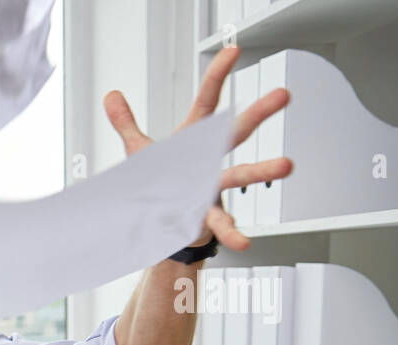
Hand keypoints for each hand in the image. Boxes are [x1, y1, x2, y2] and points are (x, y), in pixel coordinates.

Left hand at [103, 45, 292, 251]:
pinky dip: (231, 232)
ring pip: (238, 175)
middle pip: (234, 132)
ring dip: (260, 170)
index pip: (207, 101)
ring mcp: (210, 187)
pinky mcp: (205, 215)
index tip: (233, 51)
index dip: (217, 75)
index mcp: (193, 140)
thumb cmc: (156, 184)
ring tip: (286, 165)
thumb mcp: (140, 152)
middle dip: (257, 114)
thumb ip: (127, 123)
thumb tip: (111, 96)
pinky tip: (243, 241)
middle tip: (283, 95)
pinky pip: (220, 223)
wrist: (158, 223)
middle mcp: (207, 161)